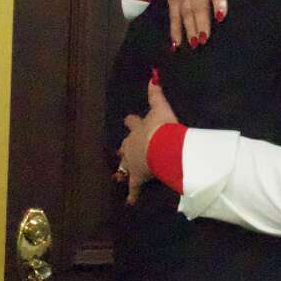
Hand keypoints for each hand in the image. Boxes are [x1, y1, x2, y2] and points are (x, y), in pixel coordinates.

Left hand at [114, 80, 180, 204]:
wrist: (161, 146)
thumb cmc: (162, 127)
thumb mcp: (161, 108)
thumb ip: (156, 94)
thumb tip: (152, 77)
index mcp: (136, 129)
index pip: (131, 123)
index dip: (131, 122)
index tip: (129, 121)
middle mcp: (130, 145)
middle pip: (125, 146)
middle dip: (125, 148)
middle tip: (123, 151)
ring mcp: (132, 163)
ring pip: (125, 166)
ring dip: (123, 170)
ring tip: (118, 176)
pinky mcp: (137, 177)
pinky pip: (133, 188)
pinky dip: (132, 195)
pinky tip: (129, 203)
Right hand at [161, 0, 250, 48]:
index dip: (218, 3)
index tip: (220, 16)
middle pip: (199, 6)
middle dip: (201, 23)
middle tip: (204, 38)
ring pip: (186, 13)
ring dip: (189, 29)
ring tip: (194, 43)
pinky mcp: (173, 0)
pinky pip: (173, 16)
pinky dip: (174, 30)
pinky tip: (177, 43)